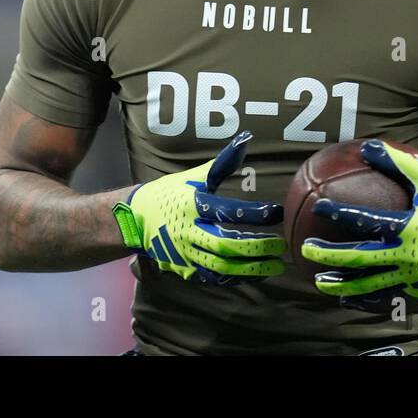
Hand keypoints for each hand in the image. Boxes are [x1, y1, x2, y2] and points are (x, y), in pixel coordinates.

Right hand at [112, 131, 285, 284]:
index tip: (276, 212)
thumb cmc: (171, 193)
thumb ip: (223, 162)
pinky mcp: (185, 269)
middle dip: (255, 247)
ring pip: (221, 267)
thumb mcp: (195, 176)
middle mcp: (188, 231)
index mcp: (192, 205)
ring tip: (276, 265)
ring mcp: (186, 254)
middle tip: (281, 244)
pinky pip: (214, 279)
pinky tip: (257, 273)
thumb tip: (246, 138)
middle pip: (225, 244)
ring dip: (251, 268)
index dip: (254, 213)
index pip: (227, 211)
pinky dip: (237, 278)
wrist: (137, 219)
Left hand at [300, 139, 417, 308]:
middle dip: (331, 256)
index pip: (366, 221)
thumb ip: (399, 163)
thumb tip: (368, 147)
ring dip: (343, 286)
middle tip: (306, 251)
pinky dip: (366, 299)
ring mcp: (413, 278)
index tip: (319, 206)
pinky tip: (349, 296)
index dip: (340, 213)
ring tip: (320, 283)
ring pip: (371, 286)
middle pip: (361, 259)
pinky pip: (387, 296)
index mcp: (410, 229)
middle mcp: (409, 256)